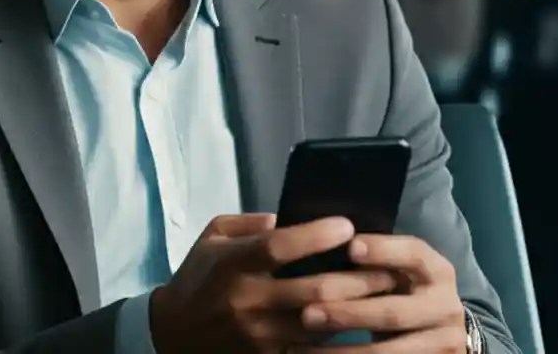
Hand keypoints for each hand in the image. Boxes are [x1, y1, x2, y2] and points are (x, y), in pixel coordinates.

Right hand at [150, 215, 398, 352]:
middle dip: (356, 278)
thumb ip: (251, 222)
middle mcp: (246, 301)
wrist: (171, 336)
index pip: (278, 246)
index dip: (316, 235)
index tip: (347, 225)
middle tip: (386, 267)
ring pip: (320, 323)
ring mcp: (257, 335)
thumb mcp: (213, 237)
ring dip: (356, 309)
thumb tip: (292, 217)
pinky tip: (358, 323)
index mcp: (232, 264)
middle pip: (312, 290)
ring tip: (384, 294)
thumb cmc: (199, 278)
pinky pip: (311, 348)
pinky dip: (336, 335)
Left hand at [292, 235, 466, 352]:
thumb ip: (376, 263)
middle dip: (348, 314)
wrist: (441, 334)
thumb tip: (327, 242)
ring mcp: (444, 341)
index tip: (350, 248)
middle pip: (393, 312)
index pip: (414, 254)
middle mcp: (446, 306)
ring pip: (388, 352)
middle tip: (307, 314)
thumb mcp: (402, 274)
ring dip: (344, 352)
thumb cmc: (407, 293)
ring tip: (303, 351)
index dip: (384, 250)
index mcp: (438, 272)